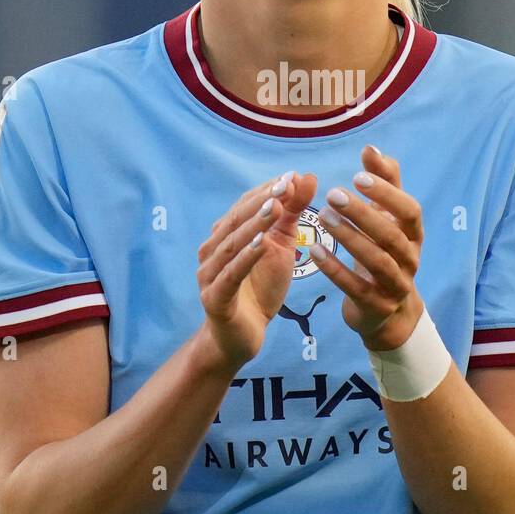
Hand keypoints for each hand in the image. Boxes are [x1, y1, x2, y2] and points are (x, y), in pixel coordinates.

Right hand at [197, 169, 317, 368]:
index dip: (267, 190)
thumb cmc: (258, 289)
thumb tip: (305, 176)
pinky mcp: (214, 298)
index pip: (245, 206)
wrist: (241, 338)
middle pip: (237, 220)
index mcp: (225, 235)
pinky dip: (246, 258)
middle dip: (262, 201)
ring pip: (232, 244)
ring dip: (254, 224)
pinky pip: (230, 275)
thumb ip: (290, 213)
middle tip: (286, 184)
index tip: (292, 175)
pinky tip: (263, 244)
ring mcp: (209, 274)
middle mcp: (212, 250)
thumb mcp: (280, 247)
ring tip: (276, 207)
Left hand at [310, 146, 424, 350]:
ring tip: (323, 217)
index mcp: (414, 235)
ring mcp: (395, 285)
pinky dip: (336, 269)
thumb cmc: (384, 253)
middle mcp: (410, 259)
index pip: (410, 211)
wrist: (387, 313)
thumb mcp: (388, 220)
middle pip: (392, 236)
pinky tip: (314, 251)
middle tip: (333, 194)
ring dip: (350, 238)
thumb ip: (383, 184)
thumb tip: (371, 148)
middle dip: (363, 214)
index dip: (388, 194)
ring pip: (377, 261)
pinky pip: (356, 287)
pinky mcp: (375, 306)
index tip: (359, 176)